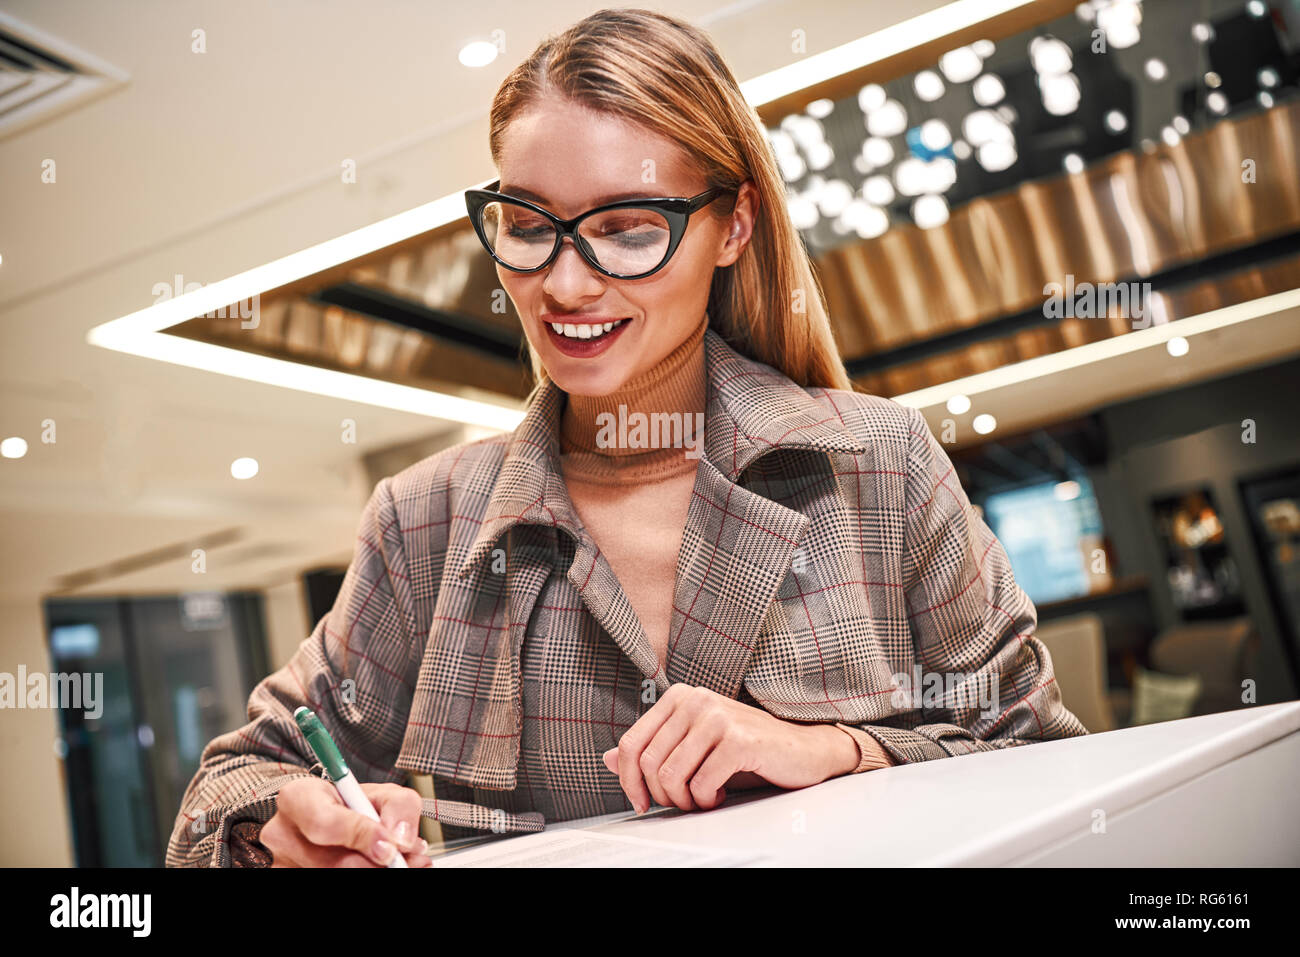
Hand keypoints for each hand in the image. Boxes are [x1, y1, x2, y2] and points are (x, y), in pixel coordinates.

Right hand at [261, 778, 431, 866]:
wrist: (323, 820)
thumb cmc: (349, 805)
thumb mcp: (377, 792)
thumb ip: (397, 806)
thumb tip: (402, 839)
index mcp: (297, 799)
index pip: (323, 823)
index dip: (361, 835)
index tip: (391, 845)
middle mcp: (282, 835)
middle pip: (333, 863)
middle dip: (377, 864)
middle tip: (406, 859)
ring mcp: (284, 864)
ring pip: (334, 875)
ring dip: (377, 871)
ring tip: (400, 863)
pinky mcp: (290, 876)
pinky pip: (333, 880)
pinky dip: (368, 876)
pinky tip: (382, 868)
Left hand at [600, 683, 859, 813]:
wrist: (801, 750)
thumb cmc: (745, 750)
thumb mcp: (693, 748)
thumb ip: (653, 750)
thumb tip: (606, 758)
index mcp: (679, 697)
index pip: (630, 743)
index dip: (627, 780)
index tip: (640, 802)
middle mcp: (695, 699)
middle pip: (648, 763)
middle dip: (661, 795)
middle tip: (682, 803)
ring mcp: (717, 717)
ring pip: (670, 775)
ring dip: (684, 800)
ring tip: (702, 799)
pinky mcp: (738, 740)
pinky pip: (700, 784)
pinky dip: (706, 800)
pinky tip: (719, 795)